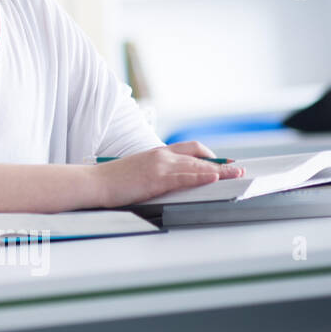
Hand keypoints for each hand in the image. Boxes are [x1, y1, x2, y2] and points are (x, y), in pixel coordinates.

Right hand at [90, 141, 244, 208]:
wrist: (94, 183)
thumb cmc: (112, 180)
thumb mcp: (138, 171)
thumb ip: (155, 172)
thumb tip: (169, 181)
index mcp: (156, 153)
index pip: (190, 149)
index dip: (209, 156)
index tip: (222, 163)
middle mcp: (161, 155)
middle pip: (198, 155)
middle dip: (220, 163)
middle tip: (236, 169)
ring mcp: (160, 165)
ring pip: (197, 165)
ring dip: (220, 170)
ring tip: (236, 174)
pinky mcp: (157, 178)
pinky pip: (186, 176)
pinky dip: (203, 175)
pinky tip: (215, 177)